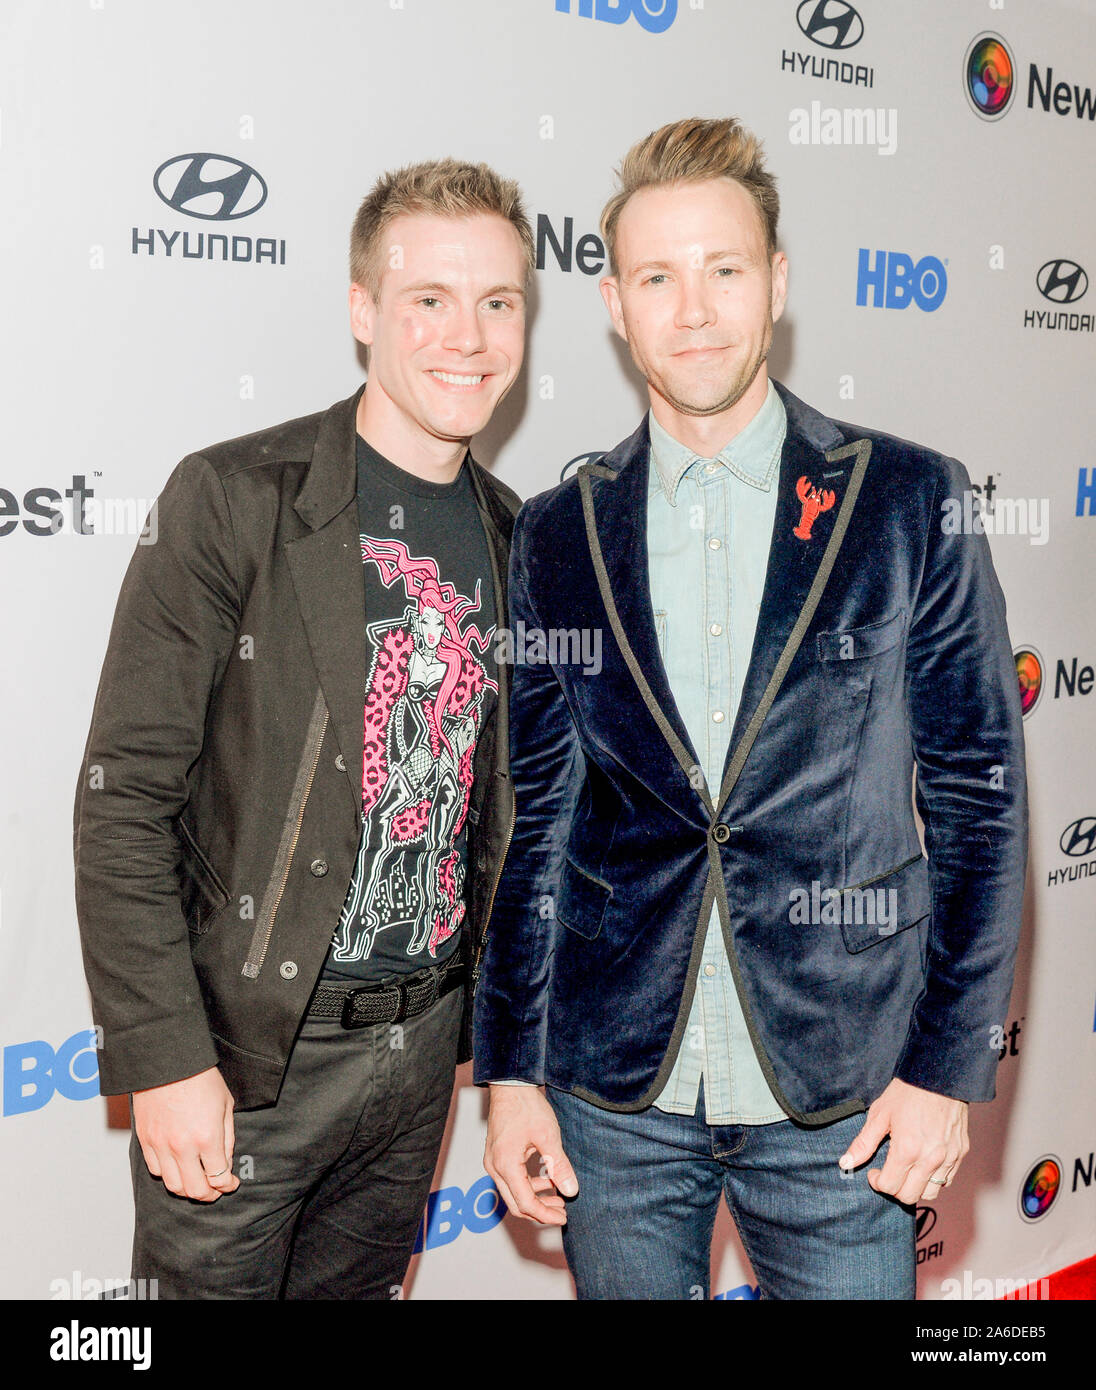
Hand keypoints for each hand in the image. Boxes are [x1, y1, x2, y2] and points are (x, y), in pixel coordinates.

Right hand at [132, 1066, 239, 1201]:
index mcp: (207, 1137)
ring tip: (197, 1181)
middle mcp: (182, 1147)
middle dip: (209, 1195)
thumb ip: (227, 1138)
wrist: (168, 1061)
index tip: (231, 1183)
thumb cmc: (201, 1078)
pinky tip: (178, 1165)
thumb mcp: (225, 1105)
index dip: (228, 1185)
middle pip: (195, 1190)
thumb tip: (225, 1162)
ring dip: (188, 1188)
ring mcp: (160, 1145)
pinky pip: (155, 1170)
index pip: (218, 1178)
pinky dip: (168, 1174)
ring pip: (173, 1185)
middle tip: (215, 1190)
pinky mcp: (145, 1140)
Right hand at [484, 1084, 577, 1225]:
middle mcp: (495, 1167)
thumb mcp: (548, 1136)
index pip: (525, 1203)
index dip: (545, 1215)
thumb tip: (570, 1191)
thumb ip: (559, 1165)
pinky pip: (512, 1179)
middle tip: (562, 1211)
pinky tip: (547, 1179)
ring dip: (535, 1198)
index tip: (563, 1218)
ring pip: (513, 1193)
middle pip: (516, 1204)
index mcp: (505, 1165)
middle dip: (540, 1211)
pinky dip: (529, 1184)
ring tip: (559, 1195)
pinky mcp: (498, 1155)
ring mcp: (494, 1161)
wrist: (511, 1084)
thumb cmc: (526, 1106)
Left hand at [839, 1077, 968, 1204]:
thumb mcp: (879, 1114)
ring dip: (915, 1187)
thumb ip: (863, 1143)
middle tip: (888, 1172)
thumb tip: (846, 1162)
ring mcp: (949, 1158)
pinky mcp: (960, 1153)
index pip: (890, 1187)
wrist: (939, 1076)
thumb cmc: (907, 1093)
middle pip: (909, 1196)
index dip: (877, 1182)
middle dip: (894, 1189)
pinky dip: (934, 1178)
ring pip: (930, 1193)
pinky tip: (923, 1162)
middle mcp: (930, 1159)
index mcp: (908, 1150)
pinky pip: (947, 1179)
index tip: (873, 1171)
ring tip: (906, 1169)